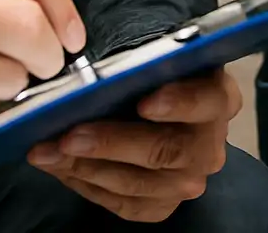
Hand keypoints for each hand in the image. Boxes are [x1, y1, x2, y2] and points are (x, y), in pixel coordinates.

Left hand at [28, 69, 238, 222]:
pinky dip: (86, 186)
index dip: (179, 102)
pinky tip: (59, 166)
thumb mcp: (156, 61)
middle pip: (166, 149)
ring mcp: (188, 181)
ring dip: (87, 167)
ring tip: (49, 151)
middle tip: (70, 135)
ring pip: (138, 183)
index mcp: (218, 99)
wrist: (159, 118)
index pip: (209, 100)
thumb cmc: (152, 79)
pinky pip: (123, 204)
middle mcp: (209, 146)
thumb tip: (96, 68)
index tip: (144, 101)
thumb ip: (142, 62)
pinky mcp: (163, 207)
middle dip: (112, 143)